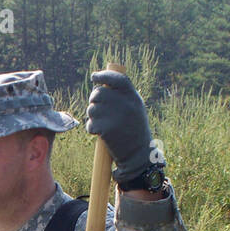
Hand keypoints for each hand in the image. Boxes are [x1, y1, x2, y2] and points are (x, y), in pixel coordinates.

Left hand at [86, 70, 153, 184]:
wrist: (138, 155)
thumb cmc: (134, 131)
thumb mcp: (135, 109)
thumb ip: (122, 96)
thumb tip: (101, 84)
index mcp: (133, 98)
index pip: (117, 79)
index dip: (104, 75)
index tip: (94, 76)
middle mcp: (126, 105)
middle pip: (99, 93)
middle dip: (94, 100)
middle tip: (97, 108)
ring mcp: (116, 117)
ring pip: (92, 109)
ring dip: (93, 116)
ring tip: (103, 124)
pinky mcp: (106, 130)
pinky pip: (90, 124)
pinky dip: (92, 129)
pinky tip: (101, 134)